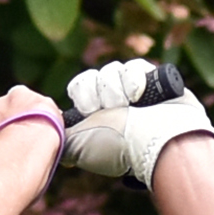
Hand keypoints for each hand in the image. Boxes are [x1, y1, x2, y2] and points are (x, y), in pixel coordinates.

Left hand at [62, 59, 213, 186]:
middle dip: (100, 90)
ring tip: (130, 105)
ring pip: (113, 70)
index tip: (90, 109)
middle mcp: (114, 103)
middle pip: (94, 76)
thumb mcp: (79, 149)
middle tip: (112, 107)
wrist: (159, 141)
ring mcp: (134, 91)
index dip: (82, 94)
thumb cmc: (118, 147)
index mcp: (95, 115)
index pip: (79, 87)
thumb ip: (63, 140)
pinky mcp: (155, 80)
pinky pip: (135, 66)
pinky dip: (135, 79)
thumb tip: (54, 139)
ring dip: (117, 88)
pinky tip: (140, 95)